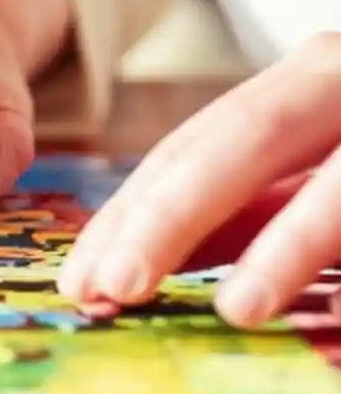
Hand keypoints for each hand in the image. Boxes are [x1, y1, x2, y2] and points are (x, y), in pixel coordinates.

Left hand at [58, 34, 340, 326]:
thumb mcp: (303, 161)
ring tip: (237, 308)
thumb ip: (233, 206)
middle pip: (244, 141)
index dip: (131, 214)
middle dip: (174, 216)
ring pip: (338, 183)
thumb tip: (129, 265)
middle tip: (115, 286)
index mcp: (297, 85)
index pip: (190, 148)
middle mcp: (340, 84)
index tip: (78, 280)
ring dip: (287, 245)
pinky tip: (334, 309)